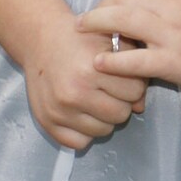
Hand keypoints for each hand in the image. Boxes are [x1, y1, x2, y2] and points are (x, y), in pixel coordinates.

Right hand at [21, 0, 147, 149]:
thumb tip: (139, 107)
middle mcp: (73, 94)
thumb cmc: (79, 38)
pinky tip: (81, 113)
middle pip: (120, 115)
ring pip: (103, 131)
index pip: (134, 92)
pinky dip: (84, 132)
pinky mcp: (47, 122)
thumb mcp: (111, 40)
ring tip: (94, 99)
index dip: (133, 84)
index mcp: (90, 70)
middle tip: (108, 89)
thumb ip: (132, 69)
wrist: (41, 39)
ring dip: (103, 118)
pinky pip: (79, 143)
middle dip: (120, 102)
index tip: (121, 77)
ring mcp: (59, 111)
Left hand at [80, 0, 180, 94]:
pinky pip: (136, 60)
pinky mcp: (173, 62)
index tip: (103, 9)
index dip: (114, 0)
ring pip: (124, 23)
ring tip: (81, 31)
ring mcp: (171, 35)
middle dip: (99, 9)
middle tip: (84, 20)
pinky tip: (98, 62)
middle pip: (123, 1)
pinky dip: (114, 61)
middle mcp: (171, 7)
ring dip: (97, 25)